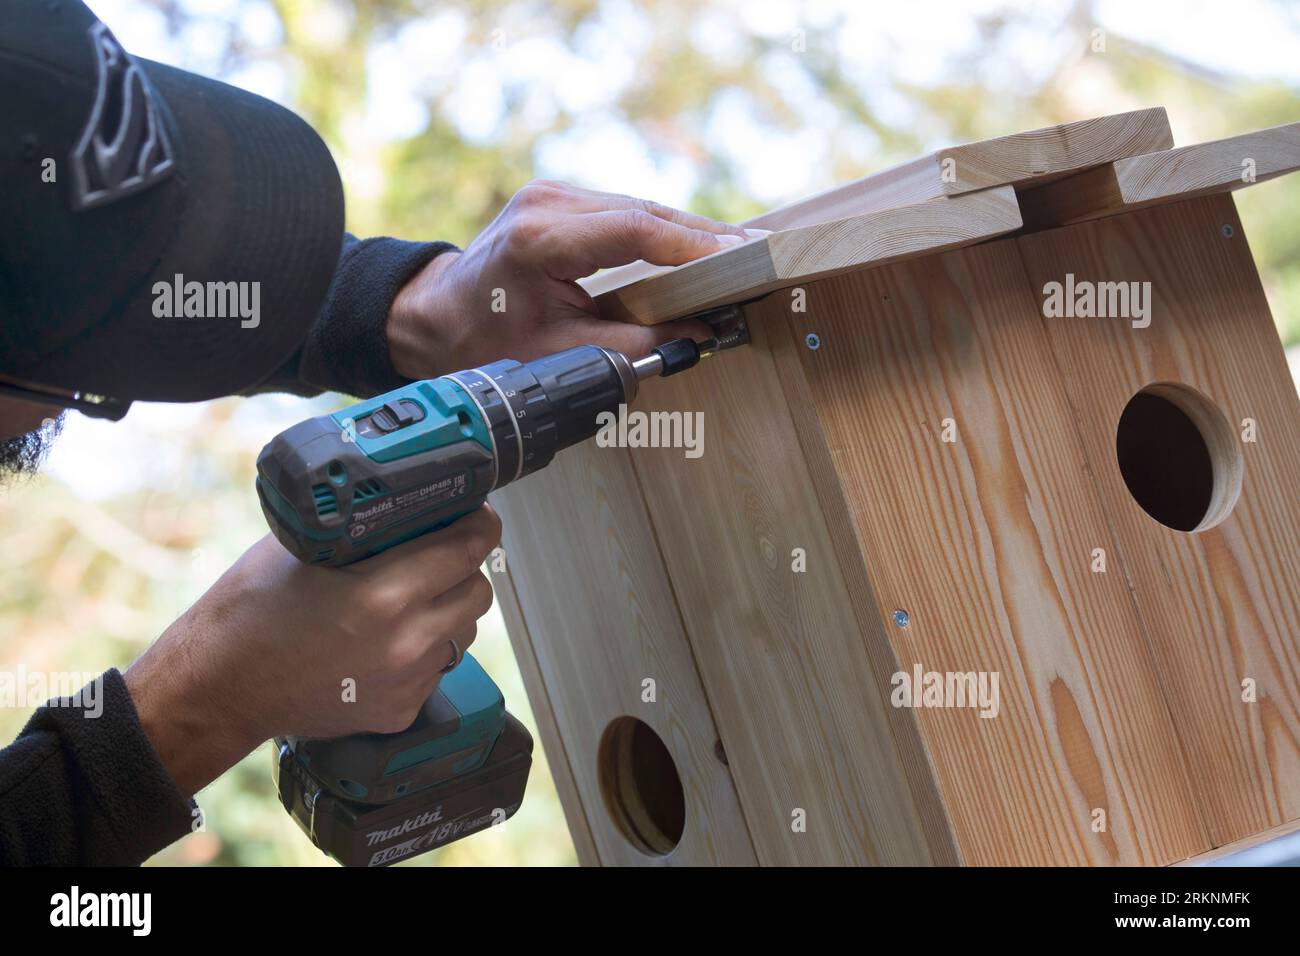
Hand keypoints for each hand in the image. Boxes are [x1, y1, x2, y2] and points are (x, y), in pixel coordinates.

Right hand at [124, 506, 501, 796]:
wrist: (219, 687)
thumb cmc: (250, 612)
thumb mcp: (304, 546)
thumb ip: (364, 527)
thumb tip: (409, 502)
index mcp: (383, 595)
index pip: (467, 549)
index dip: (478, 525)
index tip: (476, 515)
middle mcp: (405, 642)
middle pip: (477, 591)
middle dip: (464, 567)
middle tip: (441, 554)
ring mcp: (406, 681)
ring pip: (463, 631)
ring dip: (448, 609)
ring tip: (410, 599)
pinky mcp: (399, 710)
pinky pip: (438, 667)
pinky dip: (425, 648)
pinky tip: (388, 639)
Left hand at [386, 180, 767, 377]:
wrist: (433, 315)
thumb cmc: (482, 340)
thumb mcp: (556, 353)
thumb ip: (630, 344)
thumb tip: (695, 340)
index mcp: (541, 237)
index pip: (636, 230)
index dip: (694, 245)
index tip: (741, 257)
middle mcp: (549, 202)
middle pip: (646, 209)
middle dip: (705, 235)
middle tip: (758, 255)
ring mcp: (554, 194)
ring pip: (641, 205)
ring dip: (688, 232)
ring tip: (738, 254)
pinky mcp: (562, 200)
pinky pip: (627, 211)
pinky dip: (664, 231)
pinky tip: (696, 248)